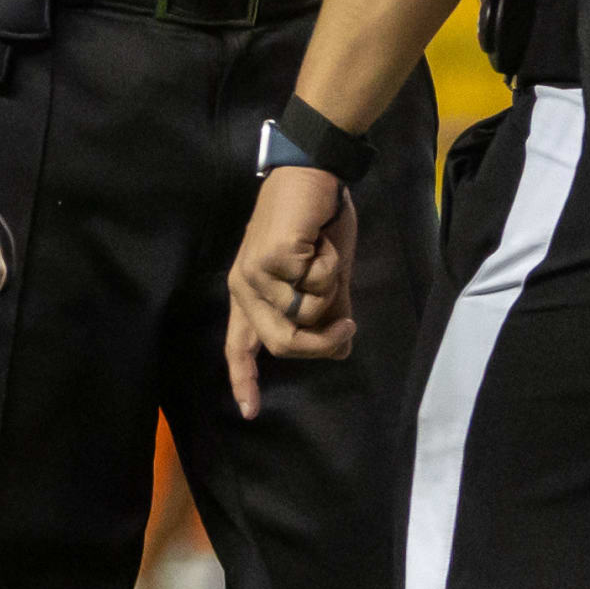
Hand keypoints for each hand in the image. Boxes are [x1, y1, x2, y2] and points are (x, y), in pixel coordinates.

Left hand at [224, 164, 356, 416]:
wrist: (315, 175)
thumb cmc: (318, 224)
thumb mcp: (325, 277)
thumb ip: (328, 314)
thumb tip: (341, 349)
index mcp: (249, 293)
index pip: (240, 344)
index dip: (245, 379)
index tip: (249, 412)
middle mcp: (245, 286)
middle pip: (284, 342)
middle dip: (322, 341)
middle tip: (349, 324)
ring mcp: (256, 271)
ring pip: (307, 313)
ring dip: (331, 288)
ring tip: (324, 255)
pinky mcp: (273, 257)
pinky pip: (318, 286)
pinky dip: (332, 267)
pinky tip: (322, 241)